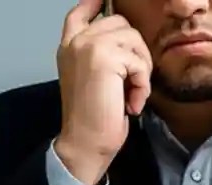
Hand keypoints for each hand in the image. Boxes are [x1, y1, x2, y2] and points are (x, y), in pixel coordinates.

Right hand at [54, 0, 152, 184]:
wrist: (84, 143)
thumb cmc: (93, 119)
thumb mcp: (95, 79)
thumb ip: (102, 56)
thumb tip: (127, 41)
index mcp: (69, 47)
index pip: (81, 12)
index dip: (95, 2)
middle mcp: (75, 42)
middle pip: (119, 22)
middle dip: (135, 51)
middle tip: (134, 82)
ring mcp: (87, 46)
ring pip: (133, 39)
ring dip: (141, 69)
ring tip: (131, 94)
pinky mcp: (103, 57)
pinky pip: (139, 61)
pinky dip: (142, 85)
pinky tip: (131, 103)